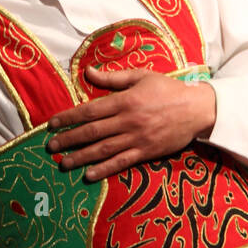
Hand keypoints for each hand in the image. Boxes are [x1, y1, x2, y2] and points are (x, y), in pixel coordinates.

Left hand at [46, 66, 216, 181]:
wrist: (196, 109)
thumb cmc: (168, 89)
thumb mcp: (141, 76)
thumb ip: (113, 77)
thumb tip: (87, 71)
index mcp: (124, 100)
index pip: (89, 111)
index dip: (68, 117)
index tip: (52, 124)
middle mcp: (127, 120)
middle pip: (92, 132)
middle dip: (68, 139)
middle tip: (50, 147)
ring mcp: (136, 138)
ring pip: (103, 149)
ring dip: (81, 157)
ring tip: (63, 163)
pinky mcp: (146, 152)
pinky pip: (121, 162)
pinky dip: (104, 169)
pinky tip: (89, 175)